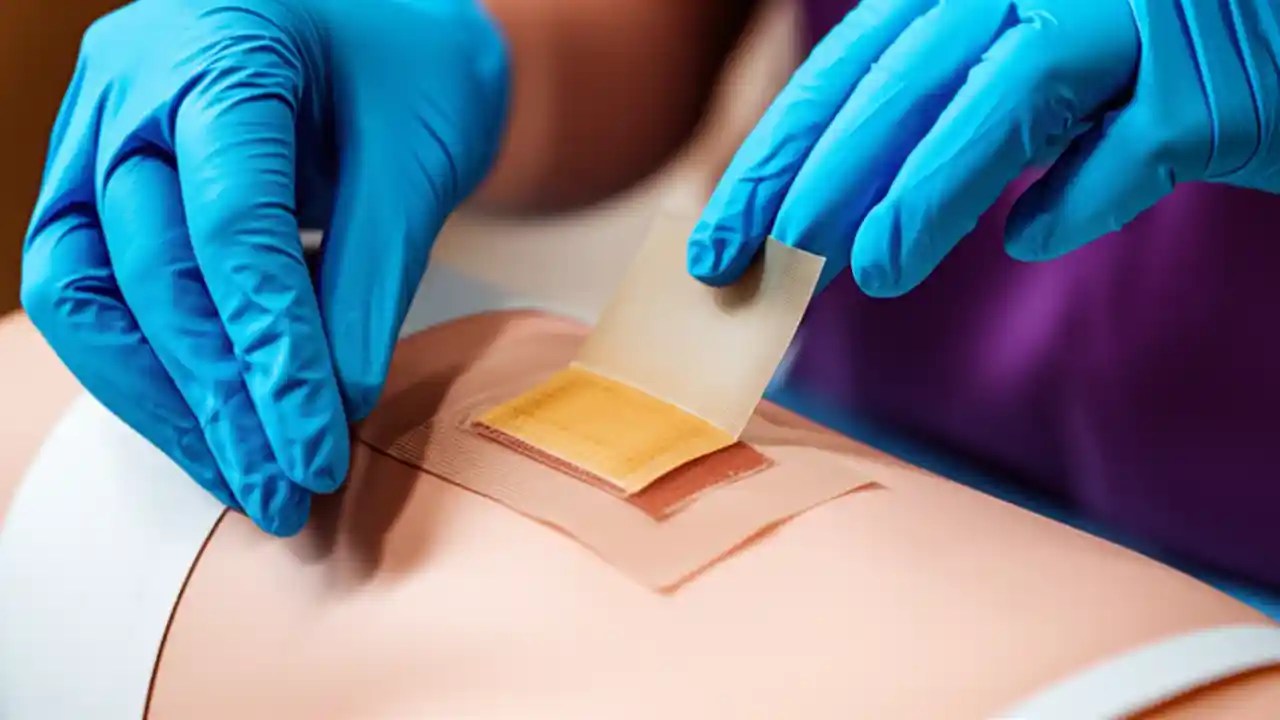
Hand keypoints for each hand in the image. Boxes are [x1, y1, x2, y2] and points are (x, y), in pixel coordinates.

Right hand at [21, 0, 507, 533]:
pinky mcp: (98, 181)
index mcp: (221, 48)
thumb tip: (333, 409)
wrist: (389, 24)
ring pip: (90, 293)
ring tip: (243, 482)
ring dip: (166, 403)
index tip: (315, 448)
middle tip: (282, 491)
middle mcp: (132, 86)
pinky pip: (99, 292)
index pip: (232, 226)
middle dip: (215, 399)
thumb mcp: (417, 160)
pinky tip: (212, 433)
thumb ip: (370, 279)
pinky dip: (156, 371)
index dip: (270, 352)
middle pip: (146, 270)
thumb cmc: (413, 68)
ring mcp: (100, 132)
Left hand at [688, 0, 1279, 294]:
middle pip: (908, 75)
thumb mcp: (1021, 68)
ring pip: (1009, 93)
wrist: (1276, 31)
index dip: (777, 151)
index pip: (852, 65)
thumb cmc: (1136, 59)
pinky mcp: (1215, 81)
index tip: (719, 236)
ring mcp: (1138, 15)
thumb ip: (941, 124)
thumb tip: (847, 225)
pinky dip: (1079, 199)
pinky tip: (1031, 239)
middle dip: (820, 173)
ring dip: (929, 188)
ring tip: (874, 269)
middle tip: (762, 257)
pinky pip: (1136, 146)